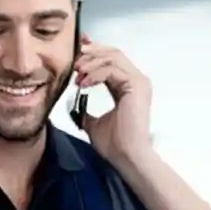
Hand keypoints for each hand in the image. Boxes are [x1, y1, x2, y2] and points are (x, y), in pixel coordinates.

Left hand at [73, 37, 153, 164]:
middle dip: (91, 52)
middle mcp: (136, 81)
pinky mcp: (136, 85)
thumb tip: (72, 105)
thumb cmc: (114, 145)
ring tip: (77, 71)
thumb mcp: (92, 123)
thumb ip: (85, 110)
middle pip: (113, 53)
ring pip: (113, 57)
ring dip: (91, 62)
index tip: (76, 52)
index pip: (111, 62)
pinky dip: (96, 72)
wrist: (126, 157)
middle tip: (74, 57)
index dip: (93, 54)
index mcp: (129, 87)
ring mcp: (139, 82)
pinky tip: (84, 83)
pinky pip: (112, 69)